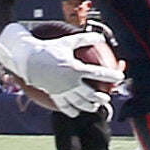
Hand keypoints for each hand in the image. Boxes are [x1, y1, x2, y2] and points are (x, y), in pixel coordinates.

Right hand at [0, 23, 125, 103]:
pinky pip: (65, 108)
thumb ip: (85, 39)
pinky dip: (73, 111)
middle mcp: (70, 82)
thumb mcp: (68, 42)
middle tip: (107, 97)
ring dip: (89, 106)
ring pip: (80, 103)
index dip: (111, 75)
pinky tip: (78, 112)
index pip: (98, 73)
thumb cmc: (50, 49)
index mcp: (75, 68)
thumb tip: (100, 37)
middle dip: (102, 98)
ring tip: (95, 106)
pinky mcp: (55, 96)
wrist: (29, 60)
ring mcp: (62, 91)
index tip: (119, 77)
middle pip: (91, 94)